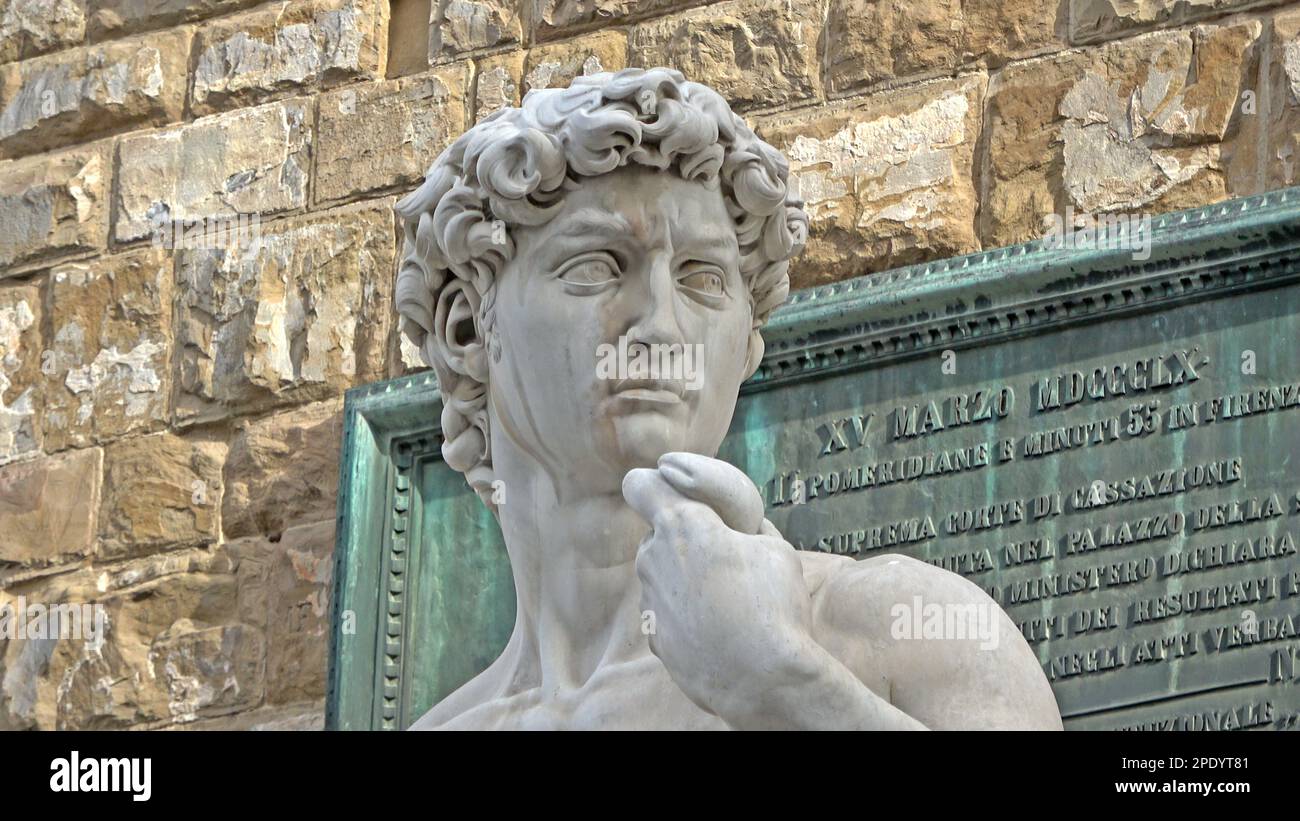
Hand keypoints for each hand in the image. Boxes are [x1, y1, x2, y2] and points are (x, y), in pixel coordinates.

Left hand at [622, 452, 817, 723]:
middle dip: (684, 541)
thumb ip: (747, 529)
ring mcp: (649, 600)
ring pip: (662, 575)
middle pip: (658, 535)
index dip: (652, 484)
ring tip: (728, 602)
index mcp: (682, 525)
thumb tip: (743, 527)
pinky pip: (666, 612)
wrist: (763, 679)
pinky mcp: (653, 635)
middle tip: (722, 559)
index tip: (669, 492)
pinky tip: (717, 630)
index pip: (639, 485)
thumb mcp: (776, 548)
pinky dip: (685, 615)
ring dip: (685, 580)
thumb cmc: (773, 605)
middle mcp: (653, 558)